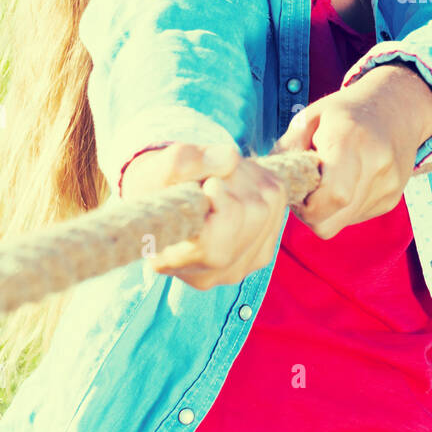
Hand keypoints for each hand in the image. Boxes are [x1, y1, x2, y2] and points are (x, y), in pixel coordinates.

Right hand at [122, 143, 287, 290]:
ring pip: (269, 203)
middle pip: (254, 212)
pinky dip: (260, 182)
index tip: (207, 184)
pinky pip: (278, 202)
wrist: (164, 202)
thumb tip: (229, 158)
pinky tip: (235, 187)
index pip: (219, 237)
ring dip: (248, 176)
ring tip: (220, 178)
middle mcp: (213, 273)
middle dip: (235, 178)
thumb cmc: (153, 188)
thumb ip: (183, 162)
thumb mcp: (155, 169)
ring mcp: (242, 266)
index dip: (220, 197)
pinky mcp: (264, 250)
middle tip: (210, 175)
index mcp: (176, 261)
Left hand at [270, 64, 431, 239]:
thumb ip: (287, 150)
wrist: (397, 107)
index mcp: (351, 137)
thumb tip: (273, 182)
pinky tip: (347, 181)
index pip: (332, 196)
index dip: (306, 204)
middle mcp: (376, 163)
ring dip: (326, 210)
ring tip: (328, 180)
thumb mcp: (310, 118)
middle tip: (308, 187)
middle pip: (331, 221)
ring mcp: (388, 185)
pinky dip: (343, 206)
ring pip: (341, 223)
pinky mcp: (391, 199)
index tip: (299, 187)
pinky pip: (355, 217)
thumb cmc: (345, 112)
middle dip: (310, 212)